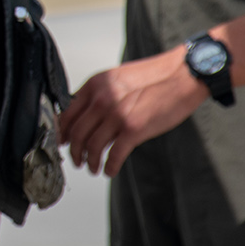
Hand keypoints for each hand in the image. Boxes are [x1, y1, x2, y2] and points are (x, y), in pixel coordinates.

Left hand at [58, 50, 206, 176]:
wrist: (181, 75)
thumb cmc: (153, 77)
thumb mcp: (116, 79)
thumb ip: (99, 96)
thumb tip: (87, 118)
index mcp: (94, 85)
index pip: (67, 113)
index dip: (62, 132)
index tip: (63, 141)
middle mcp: (101, 99)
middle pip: (77, 132)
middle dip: (74, 151)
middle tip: (77, 159)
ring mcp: (116, 115)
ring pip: (92, 146)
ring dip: (90, 161)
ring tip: (93, 167)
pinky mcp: (134, 129)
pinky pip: (114, 154)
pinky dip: (109, 166)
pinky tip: (109, 170)